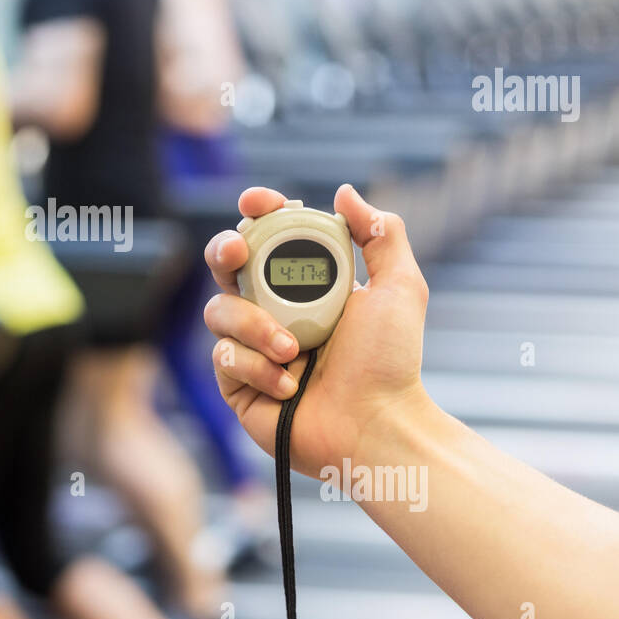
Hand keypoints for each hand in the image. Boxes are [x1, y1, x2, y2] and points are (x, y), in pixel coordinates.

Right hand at [203, 184, 429, 476]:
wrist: (376, 425)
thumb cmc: (390, 362)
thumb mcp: (399, 287)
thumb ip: (381, 234)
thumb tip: (345, 193)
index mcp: (306, 283)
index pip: (270, 236)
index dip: (258, 214)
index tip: (259, 202)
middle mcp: (273, 310)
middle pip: (226, 264)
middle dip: (224, 249)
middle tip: (238, 253)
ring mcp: (252, 347)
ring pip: (219, 311)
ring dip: (253, 325)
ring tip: (292, 350)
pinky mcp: (237, 383)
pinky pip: (223, 357)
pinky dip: (255, 367)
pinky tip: (287, 386)